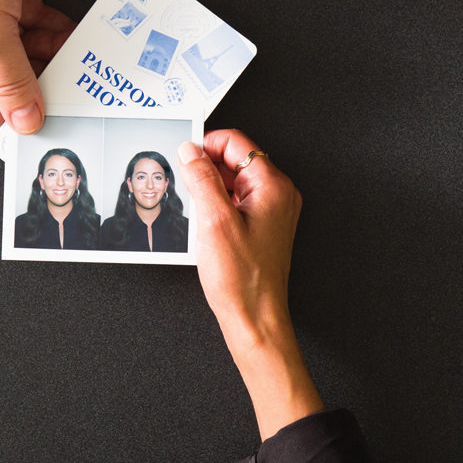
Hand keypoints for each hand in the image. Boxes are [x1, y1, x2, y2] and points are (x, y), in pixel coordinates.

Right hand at [0, 0, 74, 133]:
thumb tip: (24, 117)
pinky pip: (22, 23)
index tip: (43, 116)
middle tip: (66, 86)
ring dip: (46, 52)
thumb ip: (12, 81)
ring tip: (74, 59)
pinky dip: (45, 27)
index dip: (9, 114)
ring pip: (15, 51)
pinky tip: (68, 32)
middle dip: (34, 80)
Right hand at [177, 131, 322, 437]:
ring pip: (234, 182)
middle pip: (235, 160)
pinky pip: (237, 202)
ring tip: (196, 212)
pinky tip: (204, 226)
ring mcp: (272, 211)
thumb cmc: (242, 279)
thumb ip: (201, 178)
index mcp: (272, 185)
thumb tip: (190, 151)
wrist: (255, 319)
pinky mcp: (263, 227)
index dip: (205, 145)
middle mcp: (278, 194)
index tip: (184, 158)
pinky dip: (217, 206)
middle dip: (206, 169)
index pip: (236, 143)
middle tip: (185, 187)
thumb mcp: (212, 220)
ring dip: (210, 189)